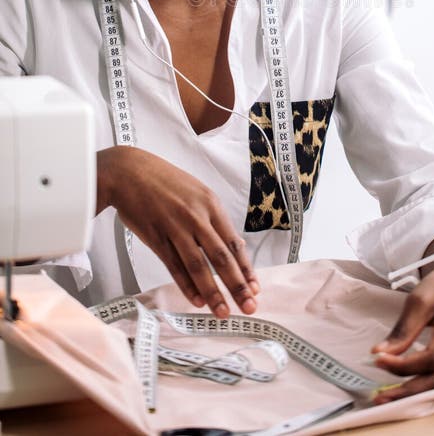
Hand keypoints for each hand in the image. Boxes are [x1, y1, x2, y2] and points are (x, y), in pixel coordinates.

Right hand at [97, 146, 259, 316]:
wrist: (129, 171)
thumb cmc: (164, 181)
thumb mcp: (196, 191)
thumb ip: (213, 217)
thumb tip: (232, 244)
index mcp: (211, 204)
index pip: (233, 242)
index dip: (245, 268)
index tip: (255, 287)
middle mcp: (197, 217)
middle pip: (221, 257)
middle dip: (237, 285)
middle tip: (249, 307)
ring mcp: (176, 227)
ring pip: (198, 265)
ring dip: (213, 292)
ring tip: (223, 312)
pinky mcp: (156, 237)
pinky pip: (174, 266)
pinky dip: (186, 285)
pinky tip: (197, 300)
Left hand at [371, 255, 433, 401]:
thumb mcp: (420, 299)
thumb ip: (404, 329)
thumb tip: (379, 353)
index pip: (432, 358)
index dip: (405, 364)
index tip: (379, 359)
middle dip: (409, 389)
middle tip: (381, 396)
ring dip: (415, 390)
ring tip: (388, 396)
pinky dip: (424, 382)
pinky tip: (405, 386)